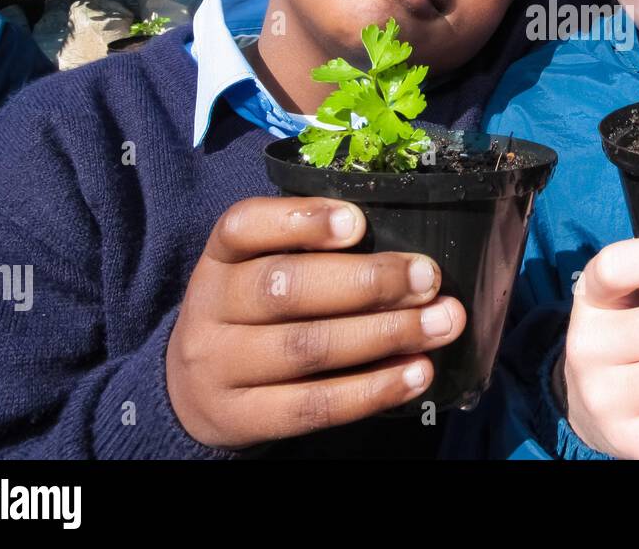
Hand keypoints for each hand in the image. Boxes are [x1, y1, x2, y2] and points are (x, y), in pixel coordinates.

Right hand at [166, 196, 466, 449]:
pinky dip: (374, 389)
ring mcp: (221, 367)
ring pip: (306, 347)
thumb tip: (408, 251)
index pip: (243, 226)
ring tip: (441, 323)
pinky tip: (418, 372)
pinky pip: (314, 405)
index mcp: (220, 257)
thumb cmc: (256, 313)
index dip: (301, 220)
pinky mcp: (242, 418)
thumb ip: (315, 252)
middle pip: (285, 288)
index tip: (359, 222)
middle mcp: (212, 307)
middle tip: (427, 277)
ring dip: (385, 334)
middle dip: (367, 282)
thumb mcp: (263, 268)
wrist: (197, 391)